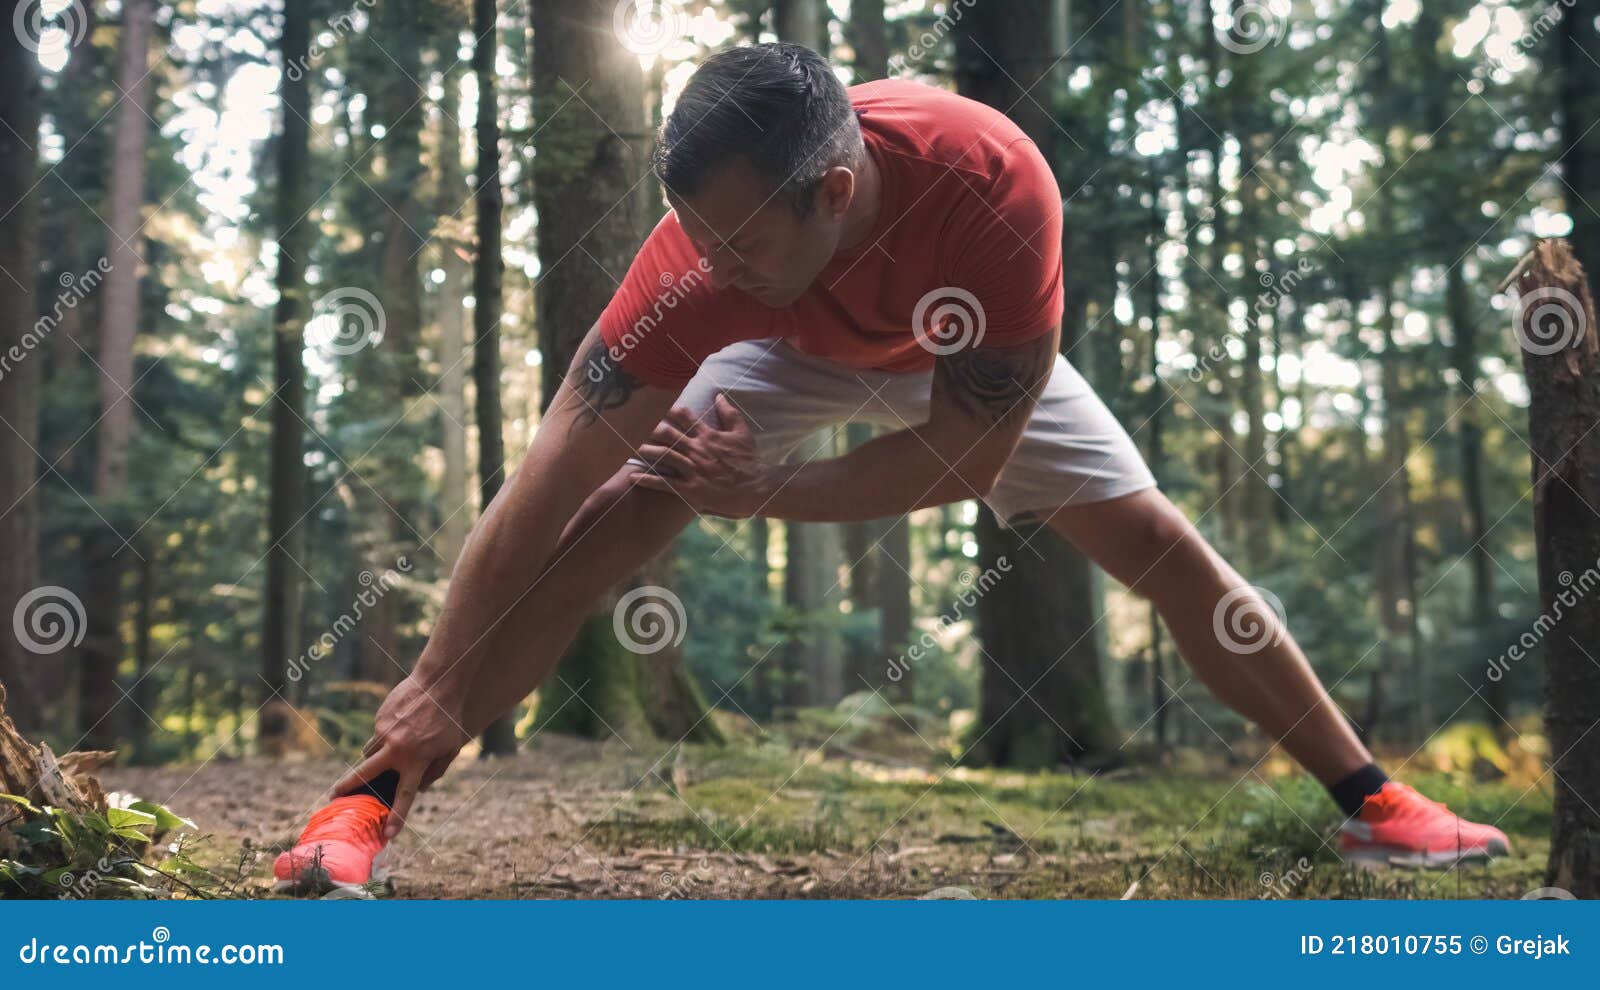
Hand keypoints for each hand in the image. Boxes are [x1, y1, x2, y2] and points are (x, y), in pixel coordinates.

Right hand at [333, 674, 470, 839]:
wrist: (439, 682)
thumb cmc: (449, 718)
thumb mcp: (451, 748)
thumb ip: (435, 771)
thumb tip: (420, 788)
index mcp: (416, 760)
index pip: (405, 795)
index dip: (397, 817)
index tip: (388, 834)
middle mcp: (396, 749)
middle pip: (365, 774)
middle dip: (347, 787)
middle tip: (334, 797)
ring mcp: (385, 732)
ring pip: (369, 753)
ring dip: (375, 758)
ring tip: (393, 748)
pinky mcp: (380, 718)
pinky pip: (378, 734)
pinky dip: (386, 736)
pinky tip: (402, 725)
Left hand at [630, 394, 772, 517]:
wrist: (757, 488)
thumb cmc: (750, 461)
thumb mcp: (742, 432)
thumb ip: (729, 413)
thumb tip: (718, 395)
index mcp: (708, 435)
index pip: (684, 416)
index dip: (666, 408)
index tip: (650, 403)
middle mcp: (697, 449)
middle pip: (667, 434)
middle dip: (647, 427)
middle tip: (629, 423)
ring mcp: (693, 469)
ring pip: (663, 456)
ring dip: (643, 450)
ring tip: (625, 447)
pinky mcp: (691, 489)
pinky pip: (665, 483)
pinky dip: (647, 479)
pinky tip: (632, 476)